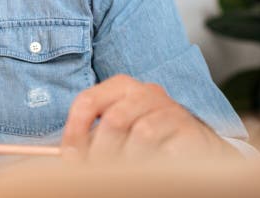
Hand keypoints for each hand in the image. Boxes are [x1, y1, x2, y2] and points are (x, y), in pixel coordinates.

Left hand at [61, 74, 234, 161]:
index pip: (88, 101)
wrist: (192, 143)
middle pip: (114, 120)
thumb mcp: (116, 129)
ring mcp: (170, 110)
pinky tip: (144, 170)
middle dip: (100, 152)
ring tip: (121, 173)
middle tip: (93, 172)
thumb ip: (92, 135)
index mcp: (121, 87)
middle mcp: (146, 93)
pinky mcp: (189, 131)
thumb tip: (68, 154)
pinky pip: (166, 150)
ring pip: (141, 135)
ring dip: (127, 160)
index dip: (74, 131)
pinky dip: (151, 164)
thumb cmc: (146, 134)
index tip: (69, 156)